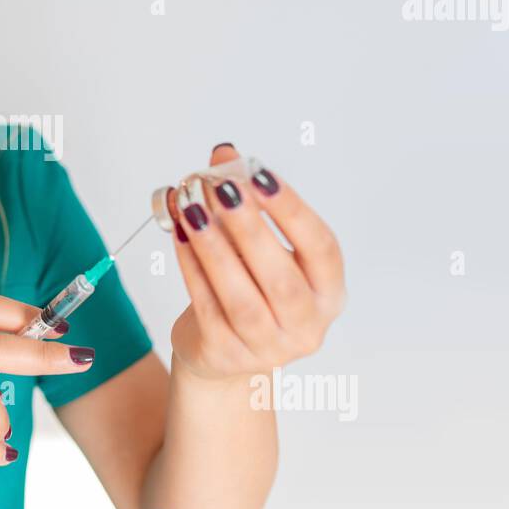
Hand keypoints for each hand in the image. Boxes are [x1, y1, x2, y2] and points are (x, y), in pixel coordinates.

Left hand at [165, 144, 345, 381]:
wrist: (223, 351)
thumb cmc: (251, 288)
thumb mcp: (258, 248)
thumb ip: (247, 203)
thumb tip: (223, 154)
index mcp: (328, 292)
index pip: (321, 248)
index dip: (291, 209)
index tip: (260, 174)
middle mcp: (306, 325)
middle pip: (281, 278)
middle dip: (249, 228)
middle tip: (221, 187)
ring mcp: (267, 347)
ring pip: (240, 296)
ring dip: (213, 247)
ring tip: (191, 208)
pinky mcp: (226, 354)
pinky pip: (206, 306)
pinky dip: (190, 266)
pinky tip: (180, 233)